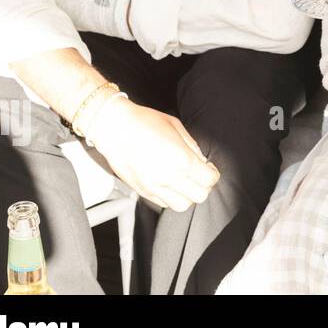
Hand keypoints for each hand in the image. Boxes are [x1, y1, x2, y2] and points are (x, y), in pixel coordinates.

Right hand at [87, 97, 220, 211]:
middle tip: (199, 175)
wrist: (114, 128)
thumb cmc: (144, 122)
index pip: (209, 180)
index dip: (212, 174)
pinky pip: (163, 203)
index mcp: (181, 160)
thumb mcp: (176, 127)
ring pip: (182, 205)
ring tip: (183, 182)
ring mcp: (154, 187)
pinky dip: (170, 197)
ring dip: (187, 195)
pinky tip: (169, 183)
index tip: (208, 168)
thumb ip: (192, 147)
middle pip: (199, 196)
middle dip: (203, 186)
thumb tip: (202, 161)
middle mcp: (169, 177)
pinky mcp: (142, 191)